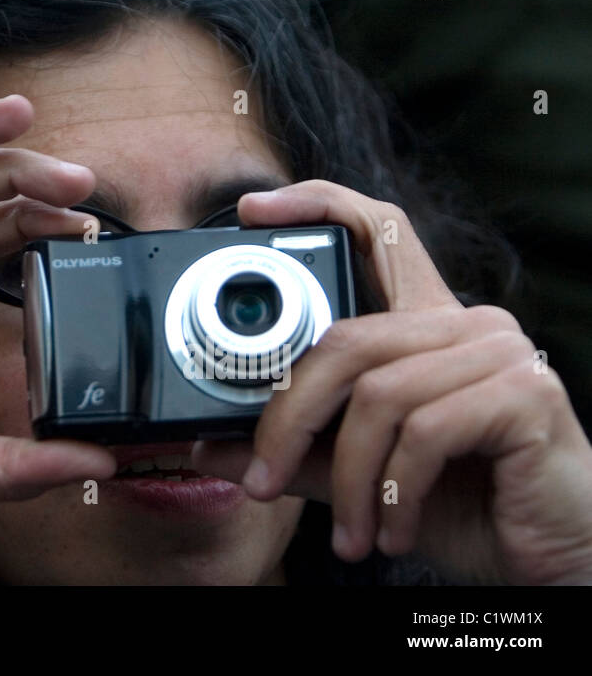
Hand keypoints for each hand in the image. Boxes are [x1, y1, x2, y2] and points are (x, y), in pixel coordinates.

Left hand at [192, 180, 591, 584]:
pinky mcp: (525, 395)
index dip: (315, 203)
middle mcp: (466, 323)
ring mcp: (500, 353)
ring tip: (349, 531)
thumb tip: (207, 446)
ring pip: (377, 394)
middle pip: (345, 340)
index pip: (377, 231)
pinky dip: (393, 491)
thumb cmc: (464, 505)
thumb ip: (295, 452)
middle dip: (287, 419)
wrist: (561, 558)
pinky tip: (393, 530)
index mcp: (427, 324)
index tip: (251, 209)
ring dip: (346, 477)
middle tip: (259, 481)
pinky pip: (424, 430)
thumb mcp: (362, 473)